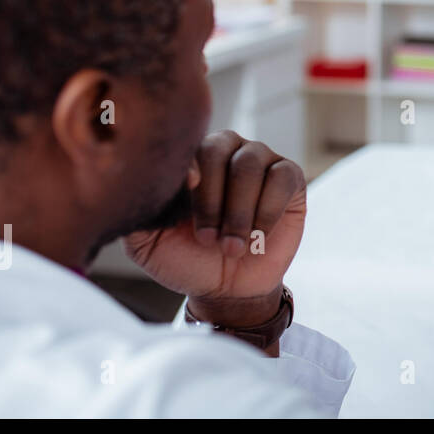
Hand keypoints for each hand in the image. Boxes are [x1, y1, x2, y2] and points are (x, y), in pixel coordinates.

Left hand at [123, 131, 306, 317]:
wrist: (226, 289)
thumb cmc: (186, 259)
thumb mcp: (148, 241)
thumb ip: (143, 209)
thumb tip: (157, 178)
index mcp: (191, 159)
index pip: (188, 144)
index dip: (189, 166)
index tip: (187, 191)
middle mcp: (226, 151)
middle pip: (220, 148)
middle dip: (212, 198)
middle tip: (208, 240)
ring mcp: (261, 160)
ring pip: (250, 164)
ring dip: (239, 211)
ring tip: (232, 248)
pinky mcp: (290, 177)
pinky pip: (282, 177)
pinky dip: (267, 211)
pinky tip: (258, 238)